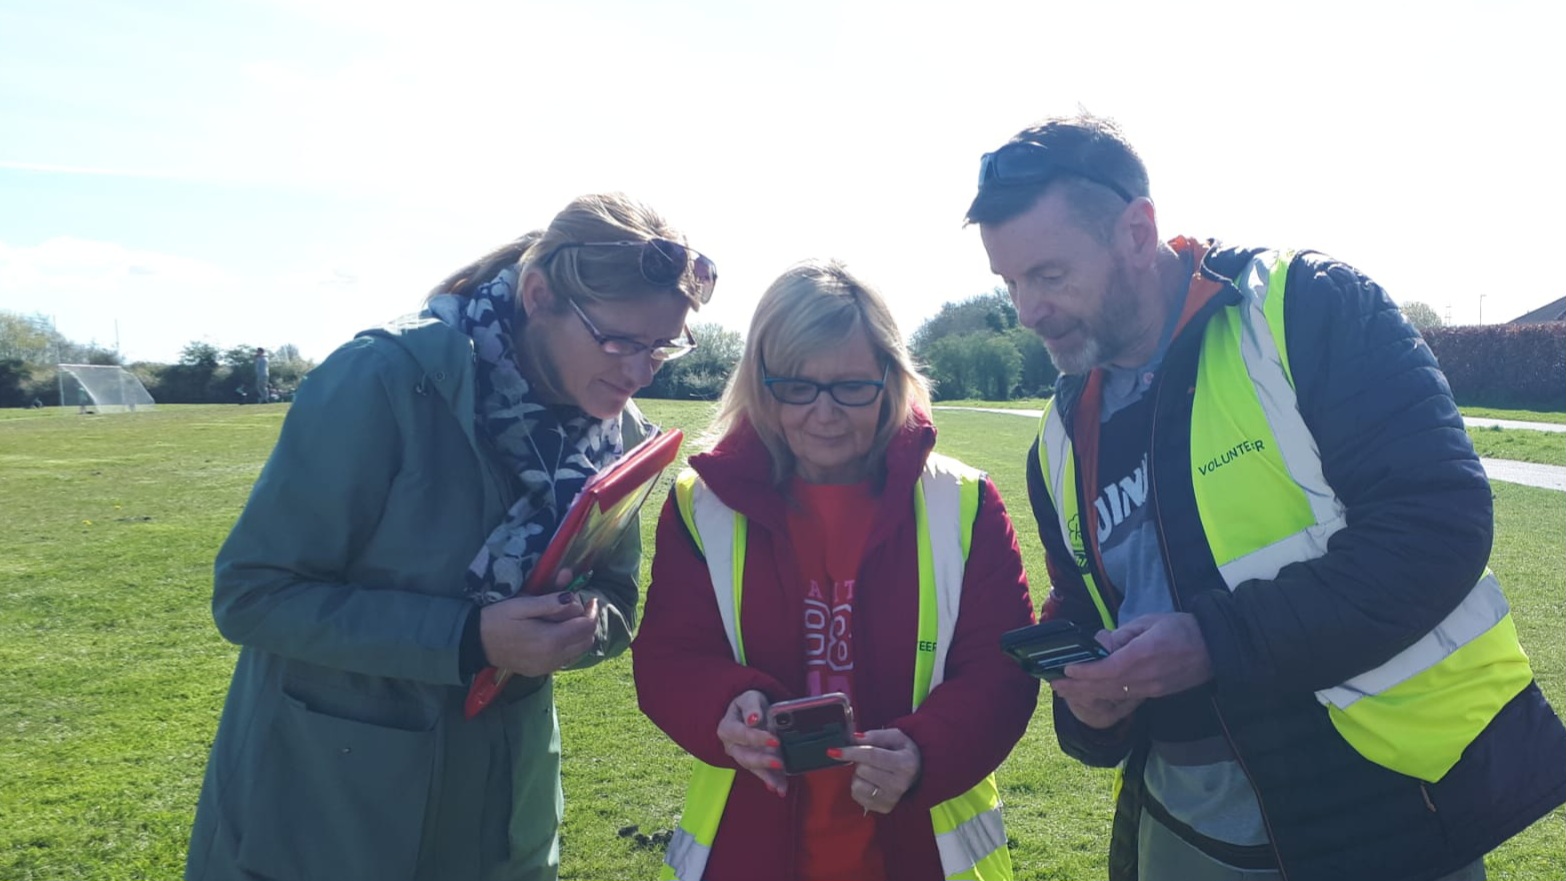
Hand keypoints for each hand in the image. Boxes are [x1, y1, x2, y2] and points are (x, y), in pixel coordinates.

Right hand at [479, 591, 599, 676]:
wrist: (476, 643)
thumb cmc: (497, 619)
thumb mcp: (521, 604)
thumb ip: (549, 603)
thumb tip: (572, 598)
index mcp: (550, 640)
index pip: (586, 627)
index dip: (591, 611)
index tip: (589, 598)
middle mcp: (553, 657)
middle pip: (587, 640)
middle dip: (587, 622)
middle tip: (579, 607)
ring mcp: (547, 667)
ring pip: (579, 651)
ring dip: (580, 634)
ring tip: (568, 619)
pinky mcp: (541, 671)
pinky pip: (566, 658)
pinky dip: (569, 645)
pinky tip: (557, 633)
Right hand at [716, 690, 787, 795]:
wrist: (751, 712)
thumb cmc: (749, 704)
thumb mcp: (750, 698)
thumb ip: (751, 707)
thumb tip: (753, 719)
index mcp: (728, 728)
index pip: (741, 734)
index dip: (757, 738)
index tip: (774, 739)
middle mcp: (732, 746)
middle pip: (745, 756)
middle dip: (762, 761)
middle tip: (779, 763)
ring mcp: (743, 757)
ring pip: (753, 769)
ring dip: (767, 777)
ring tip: (780, 786)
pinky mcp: (754, 764)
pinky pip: (762, 773)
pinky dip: (772, 781)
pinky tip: (781, 788)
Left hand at [830, 728, 921, 814]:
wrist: (917, 775)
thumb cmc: (903, 752)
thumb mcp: (896, 737)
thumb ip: (876, 735)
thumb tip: (856, 738)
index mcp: (905, 764)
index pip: (872, 755)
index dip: (851, 752)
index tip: (834, 751)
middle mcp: (899, 784)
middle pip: (862, 769)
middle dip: (860, 761)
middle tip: (869, 759)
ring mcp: (891, 799)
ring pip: (857, 784)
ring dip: (859, 775)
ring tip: (871, 771)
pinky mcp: (883, 808)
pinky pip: (857, 795)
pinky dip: (858, 786)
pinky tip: (870, 782)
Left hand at [1050, 612, 1212, 726]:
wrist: (1215, 648)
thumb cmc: (1182, 628)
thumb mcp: (1149, 622)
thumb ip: (1122, 635)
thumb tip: (1099, 646)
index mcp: (1143, 655)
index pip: (1108, 669)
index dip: (1086, 672)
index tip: (1067, 670)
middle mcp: (1146, 677)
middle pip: (1106, 687)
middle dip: (1078, 688)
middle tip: (1056, 686)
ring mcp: (1152, 689)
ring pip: (1114, 696)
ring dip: (1088, 695)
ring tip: (1066, 692)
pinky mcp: (1156, 694)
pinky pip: (1126, 699)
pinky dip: (1105, 698)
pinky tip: (1091, 696)